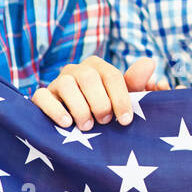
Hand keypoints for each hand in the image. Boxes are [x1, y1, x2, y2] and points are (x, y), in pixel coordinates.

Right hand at [30, 56, 169, 129]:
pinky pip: (42, 96)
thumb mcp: (121, 100)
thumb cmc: (104, 112)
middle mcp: (76, 69)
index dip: (120, 99)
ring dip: (79, 108)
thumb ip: (135, 83)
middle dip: (100, 103)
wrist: (76, 130)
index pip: (112, 76)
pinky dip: (55, 110)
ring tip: (87, 126)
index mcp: (98, 66)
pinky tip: (66, 124)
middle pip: (89, 78)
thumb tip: (150, 62)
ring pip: (66, 85)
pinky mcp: (42, 96)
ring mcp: (57, 81)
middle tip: (105, 122)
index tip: (125, 121)